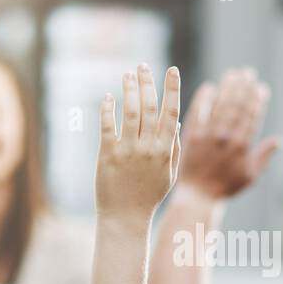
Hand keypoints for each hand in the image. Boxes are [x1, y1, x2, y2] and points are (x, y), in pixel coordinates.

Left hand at [95, 63, 180, 220]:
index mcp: (165, 151)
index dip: (173, 90)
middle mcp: (148, 149)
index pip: (172, 113)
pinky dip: (108, 110)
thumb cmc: (149, 196)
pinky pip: (107, 127)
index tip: (173, 70)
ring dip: (129, 91)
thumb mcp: (169, 174)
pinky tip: (108, 97)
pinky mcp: (108, 156)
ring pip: (130, 114)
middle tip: (144, 65)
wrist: (126, 218)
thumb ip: (174, 147)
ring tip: (127, 75)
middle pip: (150, 108)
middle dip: (148, 83)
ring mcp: (127, 151)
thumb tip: (175, 120)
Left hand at [177, 68, 277, 201]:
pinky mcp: (191, 135)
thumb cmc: (226, 187)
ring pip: (220, 106)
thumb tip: (279, 140)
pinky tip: (209, 86)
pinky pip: (197, 112)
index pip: (252, 117)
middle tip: (248, 73)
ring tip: (234, 74)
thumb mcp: (250, 175)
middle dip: (244, 88)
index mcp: (242, 147)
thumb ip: (263, 156)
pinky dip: (203, 98)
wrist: (197, 196)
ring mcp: (207, 136)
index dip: (257, 100)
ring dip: (227, 88)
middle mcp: (225, 138)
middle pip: (237, 107)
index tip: (261, 87)